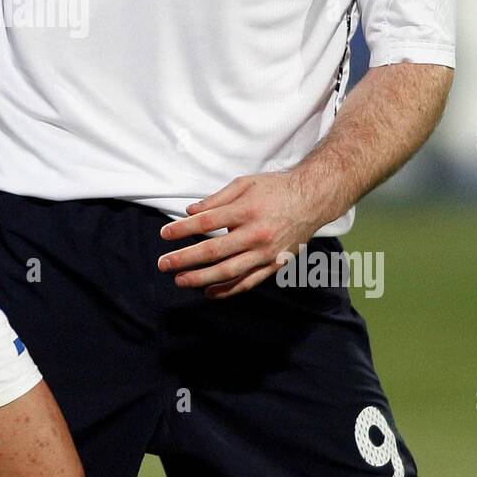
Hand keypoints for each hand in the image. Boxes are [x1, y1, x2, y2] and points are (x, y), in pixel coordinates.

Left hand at [157, 170, 322, 298]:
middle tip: (163, 264)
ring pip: (229, 271)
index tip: (164, 234)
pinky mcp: (274, 264)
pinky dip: (228, 290)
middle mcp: (256, 234)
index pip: (207, 222)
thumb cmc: (275, 189)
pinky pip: (248, 282)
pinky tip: (210, 292)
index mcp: (247, 210)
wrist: (313, 199)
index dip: (183, 229)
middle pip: (213, 250)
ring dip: (202, 278)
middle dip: (185, 259)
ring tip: (180, 281)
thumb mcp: (244, 184)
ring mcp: (266, 253)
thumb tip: (189, 212)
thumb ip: (216, 199)